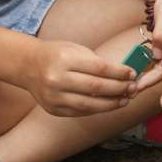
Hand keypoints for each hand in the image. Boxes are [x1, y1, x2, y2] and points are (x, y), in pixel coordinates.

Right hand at [20, 39, 134, 116]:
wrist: (28, 66)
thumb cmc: (56, 54)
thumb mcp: (75, 50)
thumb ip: (97, 62)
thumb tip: (123, 76)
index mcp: (64, 60)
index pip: (99, 68)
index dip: (119, 72)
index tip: (132, 74)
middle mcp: (57, 79)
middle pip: (96, 87)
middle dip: (119, 89)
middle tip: (133, 88)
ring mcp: (54, 97)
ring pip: (89, 105)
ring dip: (111, 104)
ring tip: (124, 100)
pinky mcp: (53, 110)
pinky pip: (80, 112)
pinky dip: (96, 109)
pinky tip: (108, 105)